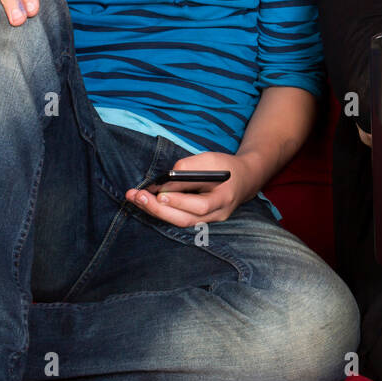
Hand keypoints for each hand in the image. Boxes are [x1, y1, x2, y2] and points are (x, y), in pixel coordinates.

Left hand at [126, 150, 257, 226]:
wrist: (245, 179)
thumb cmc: (226, 167)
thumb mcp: (211, 159)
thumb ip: (190, 166)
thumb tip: (166, 179)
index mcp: (224, 198)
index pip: (200, 206)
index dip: (179, 201)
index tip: (159, 193)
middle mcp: (217, 214)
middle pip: (185, 219)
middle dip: (158, 208)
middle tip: (138, 196)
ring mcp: (209, 221)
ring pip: (180, 221)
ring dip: (156, 211)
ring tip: (136, 198)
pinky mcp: (201, 220)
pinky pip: (180, 218)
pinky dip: (163, 211)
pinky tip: (147, 201)